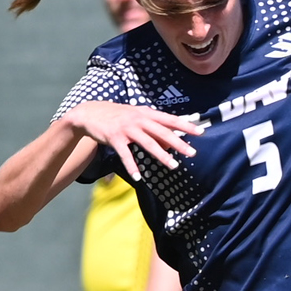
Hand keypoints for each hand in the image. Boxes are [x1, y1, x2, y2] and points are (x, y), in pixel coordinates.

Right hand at [63, 102, 203, 181]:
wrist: (90, 112)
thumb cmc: (118, 116)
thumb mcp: (138, 118)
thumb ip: (154, 129)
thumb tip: (172, 141)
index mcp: (146, 113)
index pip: (169, 119)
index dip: (185, 125)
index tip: (200, 131)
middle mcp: (138, 119)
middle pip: (162, 132)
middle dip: (178, 143)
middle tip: (192, 152)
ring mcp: (127, 128)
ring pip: (148, 143)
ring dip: (161, 155)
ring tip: (173, 166)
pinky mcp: (115, 138)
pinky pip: (125, 154)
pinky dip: (131, 166)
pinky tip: (138, 177)